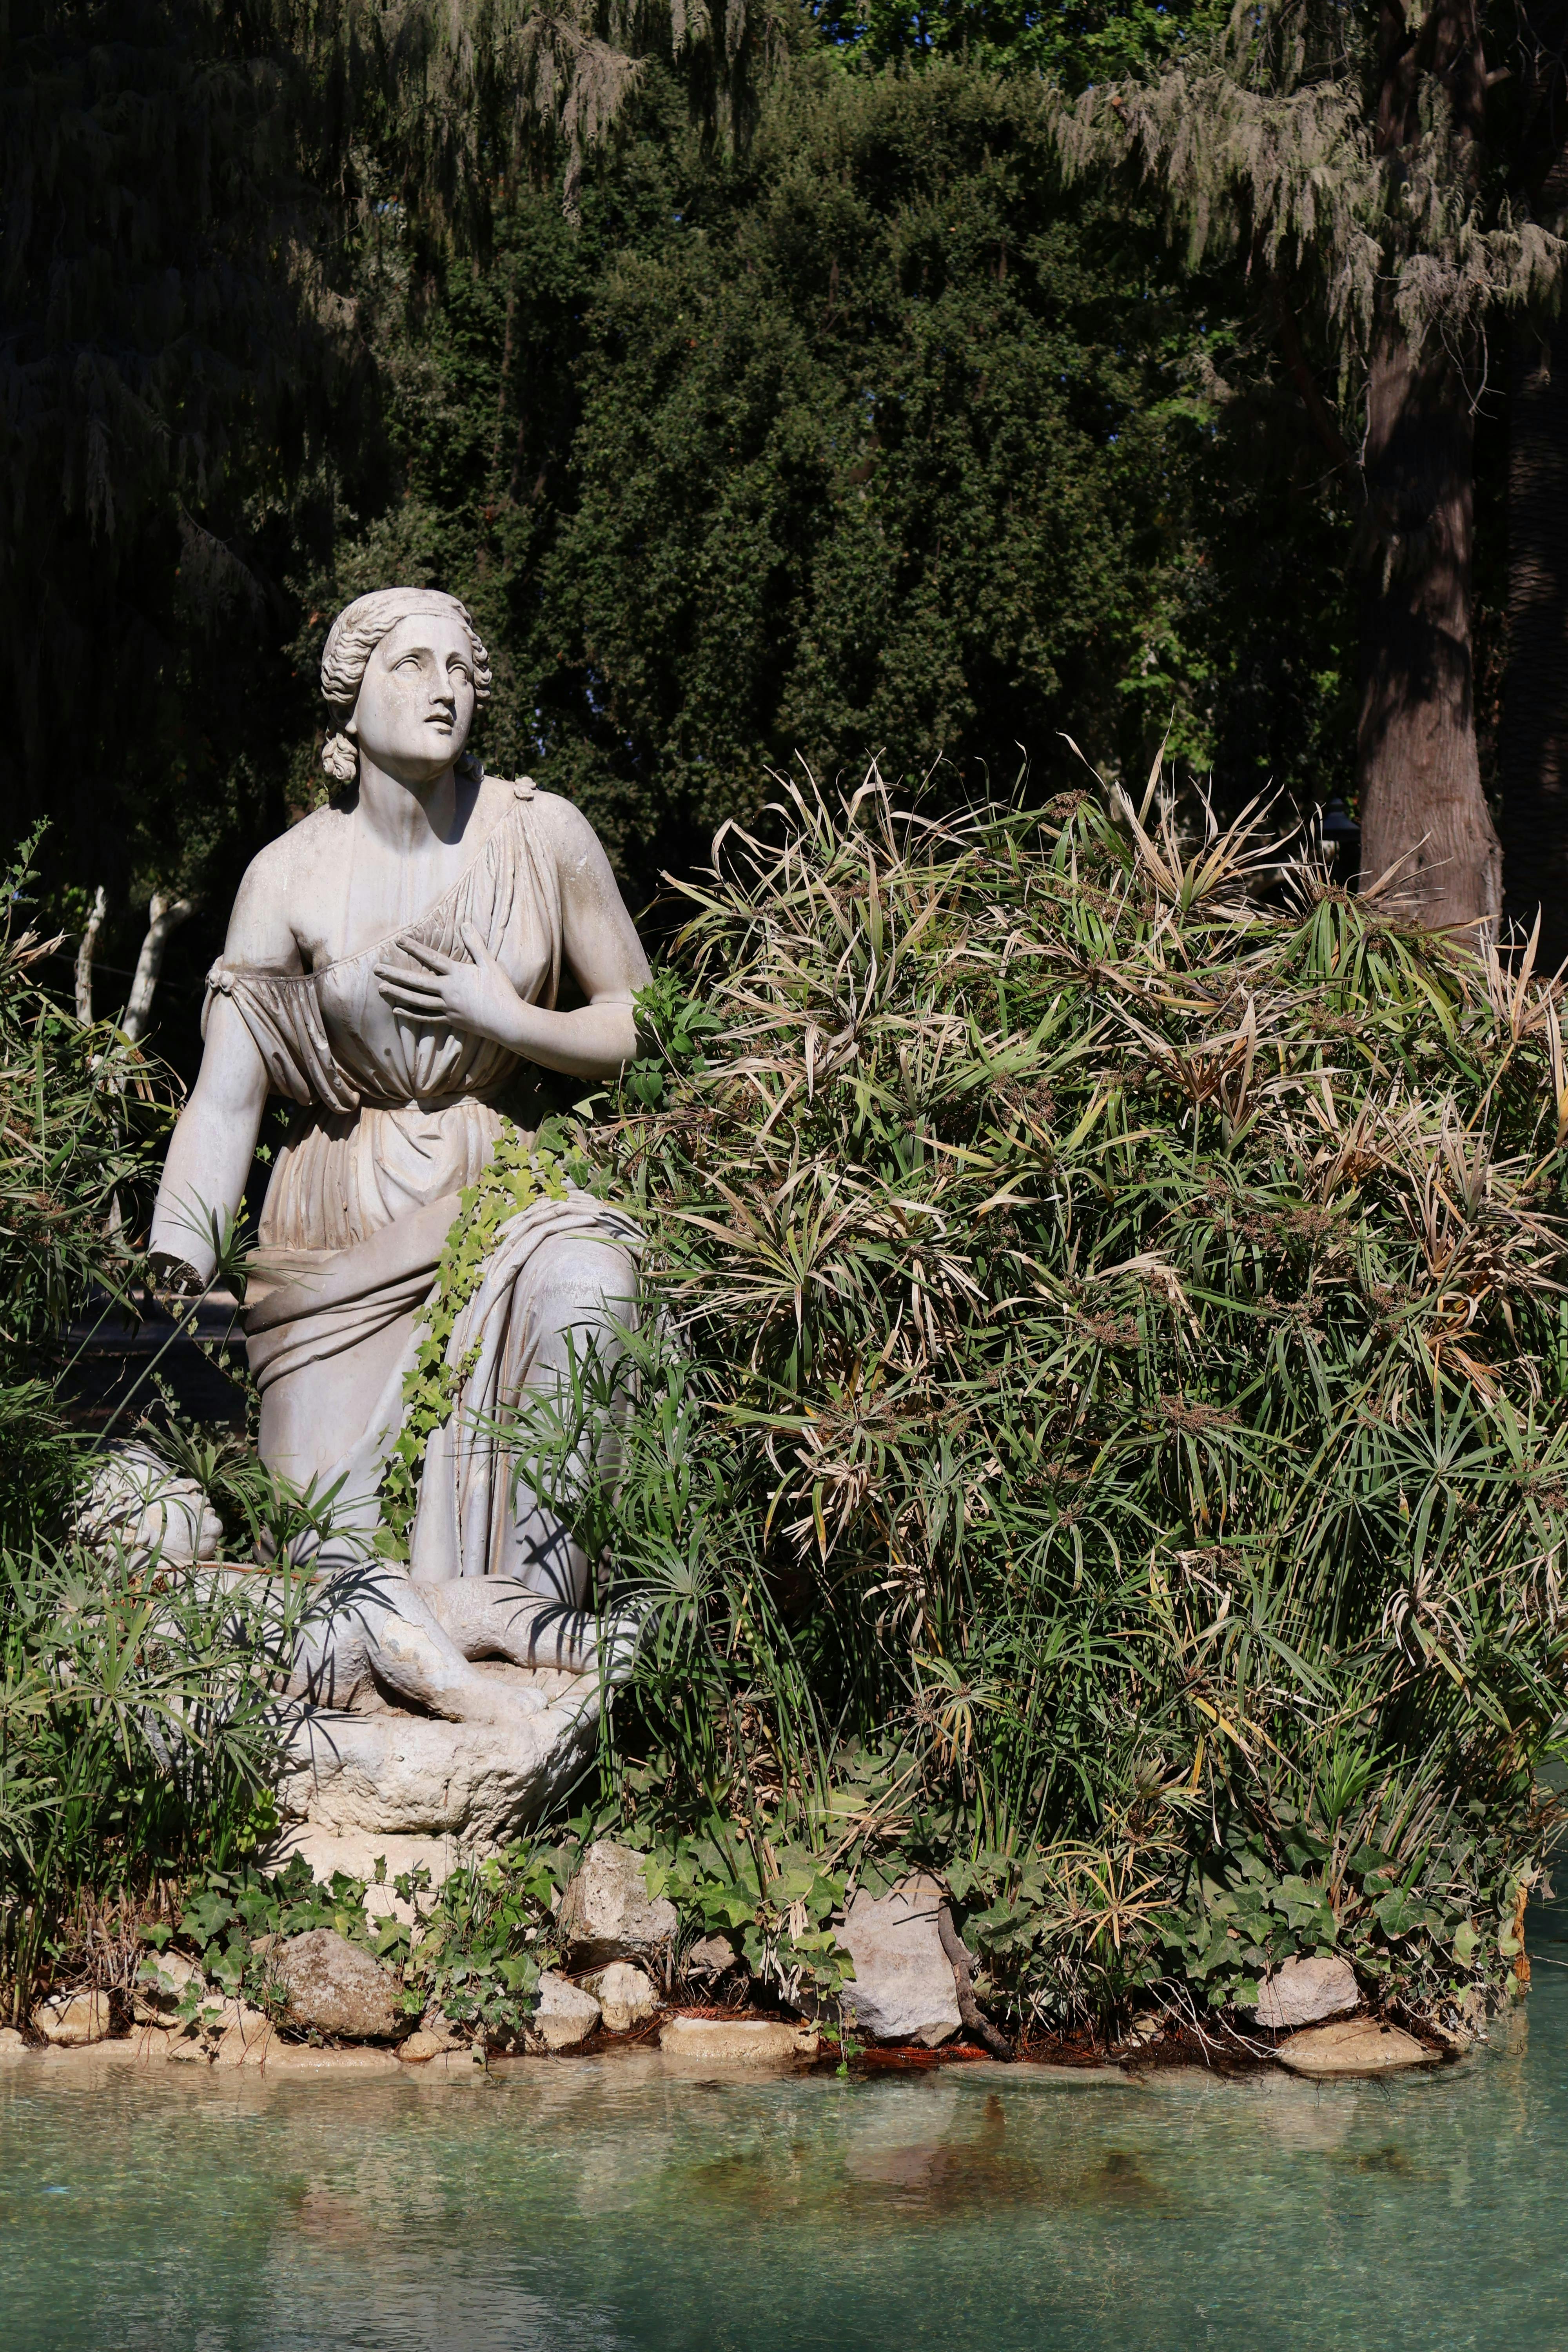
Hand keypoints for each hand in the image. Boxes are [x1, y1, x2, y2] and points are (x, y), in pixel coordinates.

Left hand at [374, 921, 524, 1049]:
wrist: (508, 1021)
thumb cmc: (501, 991)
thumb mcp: (490, 964)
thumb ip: (475, 944)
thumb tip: (465, 923)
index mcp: (458, 974)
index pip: (431, 958)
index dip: (414, 948)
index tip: (398, 940)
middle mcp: (448, 991)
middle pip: (417, 982)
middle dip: (395, 975)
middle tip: (377, 970)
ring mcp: (447, 1007)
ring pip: (417, 1000)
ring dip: (398, 994)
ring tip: (381, 988)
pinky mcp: (450, 1020)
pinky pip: (425, 1017)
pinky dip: (410, 1014)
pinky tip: (397, 1009)